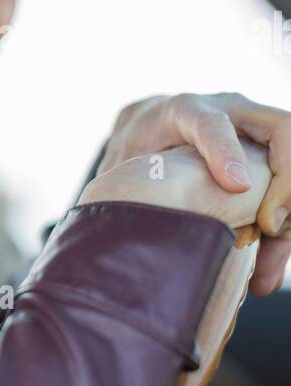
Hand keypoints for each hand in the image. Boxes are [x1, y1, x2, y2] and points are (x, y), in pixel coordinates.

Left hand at [98, 93, 290, 294]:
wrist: (154, 128)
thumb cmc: (138, 148)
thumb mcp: (123, 162)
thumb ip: (120, 186)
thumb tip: (112, 229)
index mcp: (186, 111)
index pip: (209, 120)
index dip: (224, 149)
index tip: (236, 186)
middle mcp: (233, 112)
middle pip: (282, 132)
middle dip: (287, 182)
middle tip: (269, 228)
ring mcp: (259, 132)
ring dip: (289, 223)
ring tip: (264, 274)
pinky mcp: (272, 159)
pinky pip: (290, 192)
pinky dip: (283, 235)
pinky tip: (265, 273)